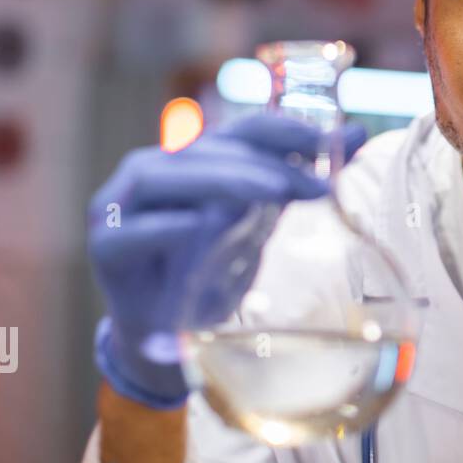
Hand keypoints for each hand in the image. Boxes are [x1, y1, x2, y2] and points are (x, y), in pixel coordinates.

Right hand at [87, 115, 367, 407]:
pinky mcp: (105, 249)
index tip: (338, 142)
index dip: (287, 130)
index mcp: (193, 159)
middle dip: (264, 163)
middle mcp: (153, 171)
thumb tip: (357, 136)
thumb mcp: (259, 222)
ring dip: (221, 180)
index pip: (241, 131)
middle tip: (314, 183)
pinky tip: (203, 228)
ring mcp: (119, 206)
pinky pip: (133, 233)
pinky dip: (169, 228)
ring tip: (271, 192)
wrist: (163, 332)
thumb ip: (294, 181)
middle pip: (207, 151)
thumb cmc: (209, 268)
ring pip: (162, 178)